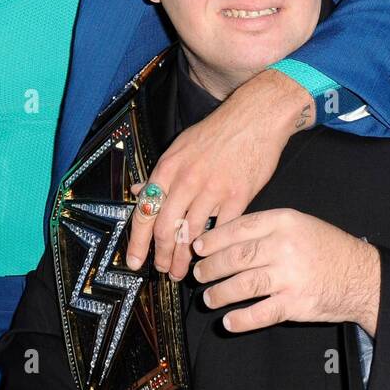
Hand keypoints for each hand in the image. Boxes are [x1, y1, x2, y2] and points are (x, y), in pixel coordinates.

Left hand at [125, 69, 314, 280]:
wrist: (255, 117)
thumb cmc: (218, 131)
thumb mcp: (180, 147)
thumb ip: (161, 173)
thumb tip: (138, 190)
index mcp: (168, 168)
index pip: (144, 212)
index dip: (137, 242)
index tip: (134, 261)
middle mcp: (186, 180)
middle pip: (165, 229)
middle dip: (162, 256)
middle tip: (163, 270)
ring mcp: (212, 190)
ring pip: (192, 235)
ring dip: (186, 259)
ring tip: (185, 271)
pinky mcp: (238, 196)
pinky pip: (222, 230)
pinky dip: (215, 247)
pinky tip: (212, 256)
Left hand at [191, 208, 379, 336]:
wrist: (361, 276)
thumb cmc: (327, 249)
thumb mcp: (300, 224)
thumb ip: (267, 228)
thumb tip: (226, 237)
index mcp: (284, 222)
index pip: (239, 228)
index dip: (214, 239)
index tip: (199, 248)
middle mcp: (284, 246)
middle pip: (236, 257)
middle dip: (211, 267)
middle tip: (199, 274)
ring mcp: (290, 276)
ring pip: (243, 285)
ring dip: (220, 293)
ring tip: (209, 298)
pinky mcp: (295, 303)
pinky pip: (261, 313)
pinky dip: (241, 319)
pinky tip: (229, 321)